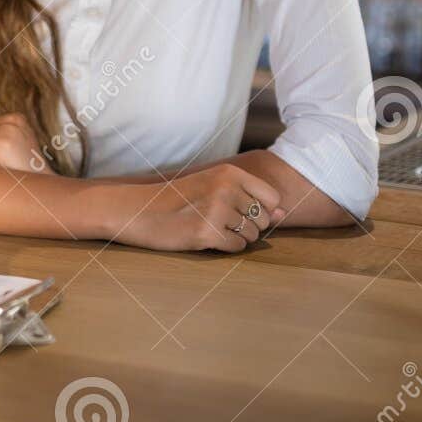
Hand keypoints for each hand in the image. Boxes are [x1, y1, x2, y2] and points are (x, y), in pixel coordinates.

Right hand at [108, 164, 286, 251]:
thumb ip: (251, 198)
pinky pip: (236, 248)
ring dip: (236, 238)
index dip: (262, 210)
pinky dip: (225, 247)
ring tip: (210, 228)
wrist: (137, 210)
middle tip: (218, 221)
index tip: (239, 211)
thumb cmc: (176, 199)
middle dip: (248, 226)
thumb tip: (284, 213)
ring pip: (252, 236)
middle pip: (263, 219)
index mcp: (230, 172)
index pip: (272, 197)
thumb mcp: (213, 188)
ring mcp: (217, 210)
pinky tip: (205, 238)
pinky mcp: (207, 233)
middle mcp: (227, 188)